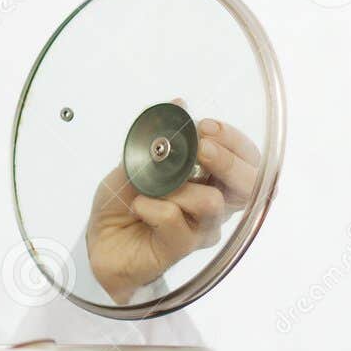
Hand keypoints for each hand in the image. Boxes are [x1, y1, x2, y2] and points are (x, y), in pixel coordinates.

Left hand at [84, 117, 260, 303]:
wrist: (100, 240)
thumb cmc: (123, 203)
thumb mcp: (136, 162)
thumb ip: (158, 138)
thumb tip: (179, 104)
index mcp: (211, 181)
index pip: (247, 160)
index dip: (234, 141)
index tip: (206, 126)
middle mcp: (215, 205)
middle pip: (250, 185)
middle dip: (226, 160)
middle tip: (200, 148)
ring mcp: (201, 228)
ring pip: (212, 202)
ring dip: (177, 187)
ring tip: (152, 187)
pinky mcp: (181, 246)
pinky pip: (174, 219)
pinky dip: (151, 206)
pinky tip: (138, 206)